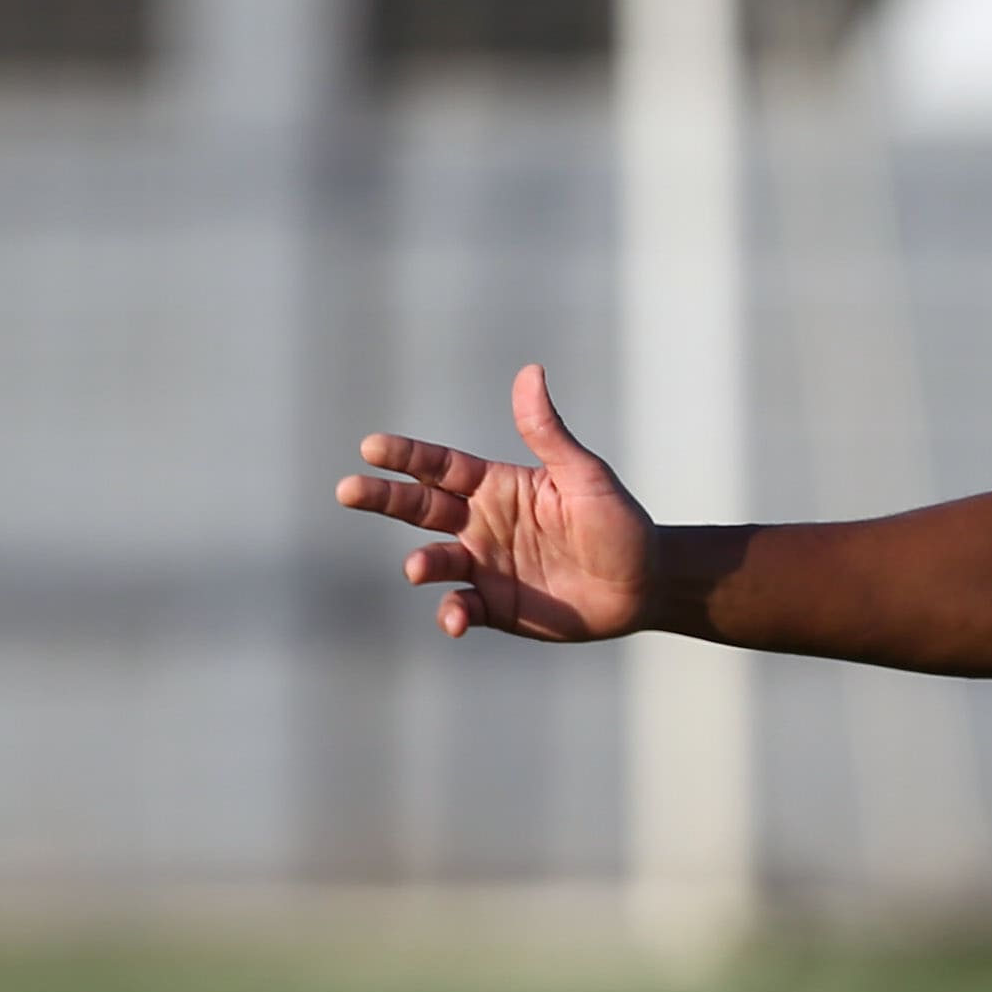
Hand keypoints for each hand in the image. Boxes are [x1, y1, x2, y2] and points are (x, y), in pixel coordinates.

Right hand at [334, 364, 653, 640]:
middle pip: (420, 507)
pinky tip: (454, 619)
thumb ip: (549, 433)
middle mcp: (481, 524)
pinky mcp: (495, 606)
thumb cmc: (618, 524)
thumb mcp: (585, 476)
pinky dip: (451, 613)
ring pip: (436, 560)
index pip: (440, 467)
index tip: (372, 447)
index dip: (406, 457)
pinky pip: (461, 607)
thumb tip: (530, 372)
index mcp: (497, 486)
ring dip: (423, 564)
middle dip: (382, 497)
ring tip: (418, 568)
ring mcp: (485, 566)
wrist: (644, 586)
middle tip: (347, 489)